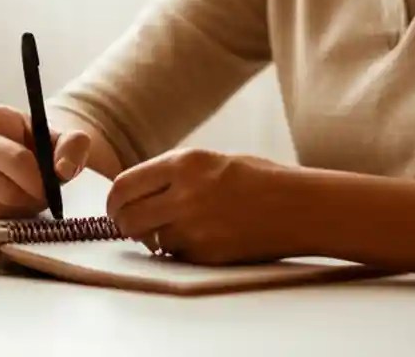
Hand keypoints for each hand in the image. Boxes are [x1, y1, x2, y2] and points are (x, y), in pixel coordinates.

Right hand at [0, 105, 91, 218]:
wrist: (32, 158)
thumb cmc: (47, 148)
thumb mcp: (68, 142)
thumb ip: (74, 147)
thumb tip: (62, 170)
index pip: (20, 159)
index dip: (43, 177)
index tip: (55, 180)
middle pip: (8, 185)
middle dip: (35, 194)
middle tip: (46, 193)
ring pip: (3, 201)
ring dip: (25, 204)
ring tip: (31, 192)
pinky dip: (11, 214)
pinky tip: (13, 201)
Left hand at [106, 148, 291, 264]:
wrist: (300, 207)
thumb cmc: (259, 179)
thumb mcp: (212, 160)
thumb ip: (172, 173)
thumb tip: (135, 191)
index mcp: (184, 163)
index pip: (124, 185)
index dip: (113, 201)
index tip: (115, 207)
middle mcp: (184, 194)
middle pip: (126, 217)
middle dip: (123, 223)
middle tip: (130, 225)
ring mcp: (195, 227)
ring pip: (149, 239)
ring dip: (152, 237)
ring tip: (172, 229)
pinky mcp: (206, 254)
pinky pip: (174, 255)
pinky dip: (178, 250)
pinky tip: (199, 238)